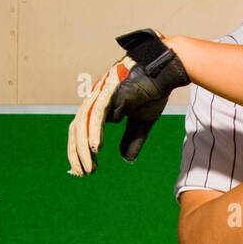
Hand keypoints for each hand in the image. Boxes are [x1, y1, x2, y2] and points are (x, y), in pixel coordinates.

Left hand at [67, 29, 189, 175]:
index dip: (79, 149)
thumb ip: (133, 138)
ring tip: (89, 167)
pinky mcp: (110, 91)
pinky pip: (98, 114)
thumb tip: (126, 159)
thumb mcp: (142, 121)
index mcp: (100, 104)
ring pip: (83, 122)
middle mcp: (96, 98)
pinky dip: (94, 131)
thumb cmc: (154, 90)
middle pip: (76, 127)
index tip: (83, 169)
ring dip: (84, 147)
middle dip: (76, 153)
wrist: (166, 70)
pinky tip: (96, 148)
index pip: (82, 129)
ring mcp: (101, 93)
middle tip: (81, 173)